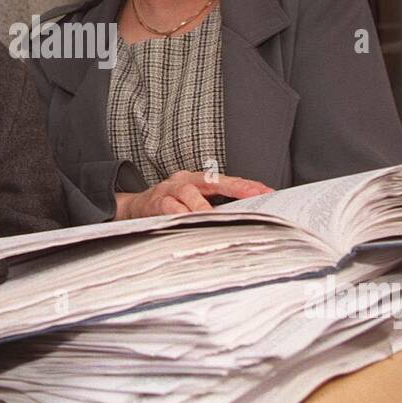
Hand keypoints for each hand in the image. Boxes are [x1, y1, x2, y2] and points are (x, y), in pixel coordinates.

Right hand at [114, 171, 271, 219]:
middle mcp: (185, 180)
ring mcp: (170, 190)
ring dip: (205, 205)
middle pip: (213, 180)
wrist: (134, 207)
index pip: (226, 180)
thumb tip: (242, 218)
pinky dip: (182, 216)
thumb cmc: (170, 205)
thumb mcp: (192, 202)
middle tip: (254, 195)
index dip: (246, 185)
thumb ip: (212, 207)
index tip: (267, 191)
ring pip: (189, 194)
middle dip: (235, 187)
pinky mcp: (156, 203)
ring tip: (221, 214)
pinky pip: (171, 209)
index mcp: (197, 180)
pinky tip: (191, 223)